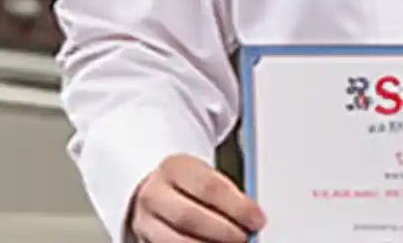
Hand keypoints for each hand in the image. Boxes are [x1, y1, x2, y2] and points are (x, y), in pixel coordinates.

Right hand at [130, 154, 266, 241]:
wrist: (156, 190)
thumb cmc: (189, 183)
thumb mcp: (206, 175)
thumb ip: (226, 194)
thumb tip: (252, 217)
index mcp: (174, 168)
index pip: (208, 187)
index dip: (237, 206)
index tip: (257, 219)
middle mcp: (154, 195)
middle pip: (189, 217)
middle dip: (223, 230)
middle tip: (245, 237)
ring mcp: (145, 222)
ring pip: (176, 241)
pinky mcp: (144, 241)